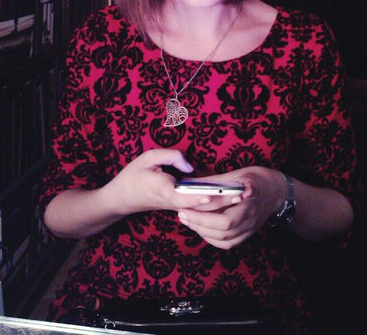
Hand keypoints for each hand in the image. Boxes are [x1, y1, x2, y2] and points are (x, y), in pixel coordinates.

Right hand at [102, 149, 244, 216]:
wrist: (122, 198)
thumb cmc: (134, 175)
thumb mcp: (147, 157)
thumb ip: (170, 156)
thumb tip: (190, 166)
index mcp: (162, 189)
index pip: (183, 196)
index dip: (199, 196)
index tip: (213, 194)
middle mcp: (172, 201)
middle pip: (200, 205)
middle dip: (221, 200)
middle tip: (243, 194)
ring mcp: (177, 206)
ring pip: (202, 208)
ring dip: (222, 203)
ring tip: (243, 195)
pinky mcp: (180, 206)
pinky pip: (199, 207)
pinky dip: (215, 203)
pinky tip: (231, 197)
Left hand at [177, 167, 285, 248]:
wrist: (276, 191)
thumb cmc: (254, 178)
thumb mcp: (236, 174)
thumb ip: (214, 182)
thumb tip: (189, 184)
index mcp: (249, 197)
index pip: (225, 212)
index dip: (202, 212)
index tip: (185, 206)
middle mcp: (250, 215)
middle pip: (224, 228)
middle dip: (200, 223)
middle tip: (182, 214)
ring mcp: (250, 227)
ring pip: (225, 239)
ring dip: (203, 231)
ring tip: (187, 220)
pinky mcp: (248, 234)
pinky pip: (229, 243)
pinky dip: (212, 239)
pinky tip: (201, 229)